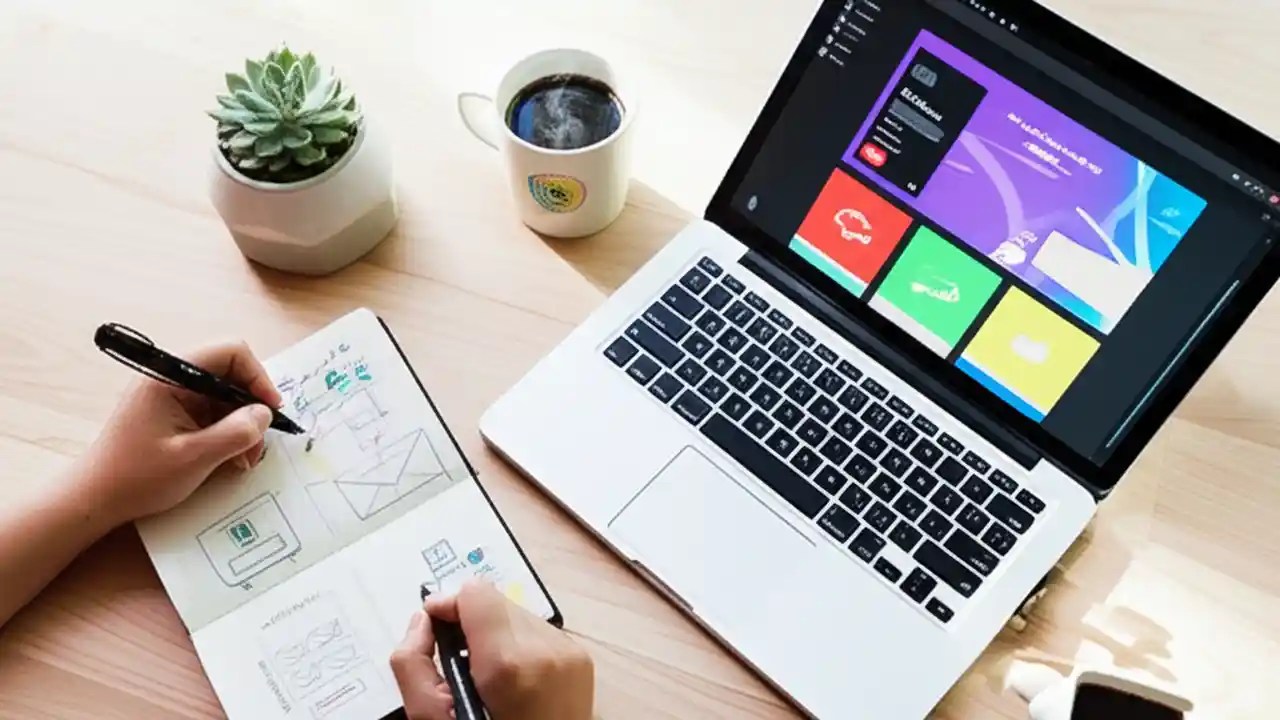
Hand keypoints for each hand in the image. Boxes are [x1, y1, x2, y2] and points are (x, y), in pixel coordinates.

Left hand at [82, 340, 281, 524]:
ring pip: (225, 396)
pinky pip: (212, 412)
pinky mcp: (173, 412)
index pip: (230, 353)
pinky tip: (230, 457)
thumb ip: (235, 433)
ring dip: (242, 425)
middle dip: (251, 408)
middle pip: (230, 374)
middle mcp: (170, 377)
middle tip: (258, 443)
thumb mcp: (194, 458)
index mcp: (168, 376)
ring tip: (244, 458)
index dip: (258, 377)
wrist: (95, 499)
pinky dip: (228, 432)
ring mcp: (171, 394)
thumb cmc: (137, 478)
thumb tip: (265, 414)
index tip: (270, 410)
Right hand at [391, 581, 593, 719]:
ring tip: (489, 676)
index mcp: (509, 664)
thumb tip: (422, 620)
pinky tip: (514, 680)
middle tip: (462, 663)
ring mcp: (569, 652)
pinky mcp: (581, 658)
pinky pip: (539, 631)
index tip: (437, 629)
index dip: (449, 606)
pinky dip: (519, 646)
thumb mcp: (435, 719)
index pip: (475, 593)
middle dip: (471, 623)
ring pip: (518, 612)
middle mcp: (546, 648)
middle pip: (495, 600)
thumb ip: (414, 665)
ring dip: (496, 634)